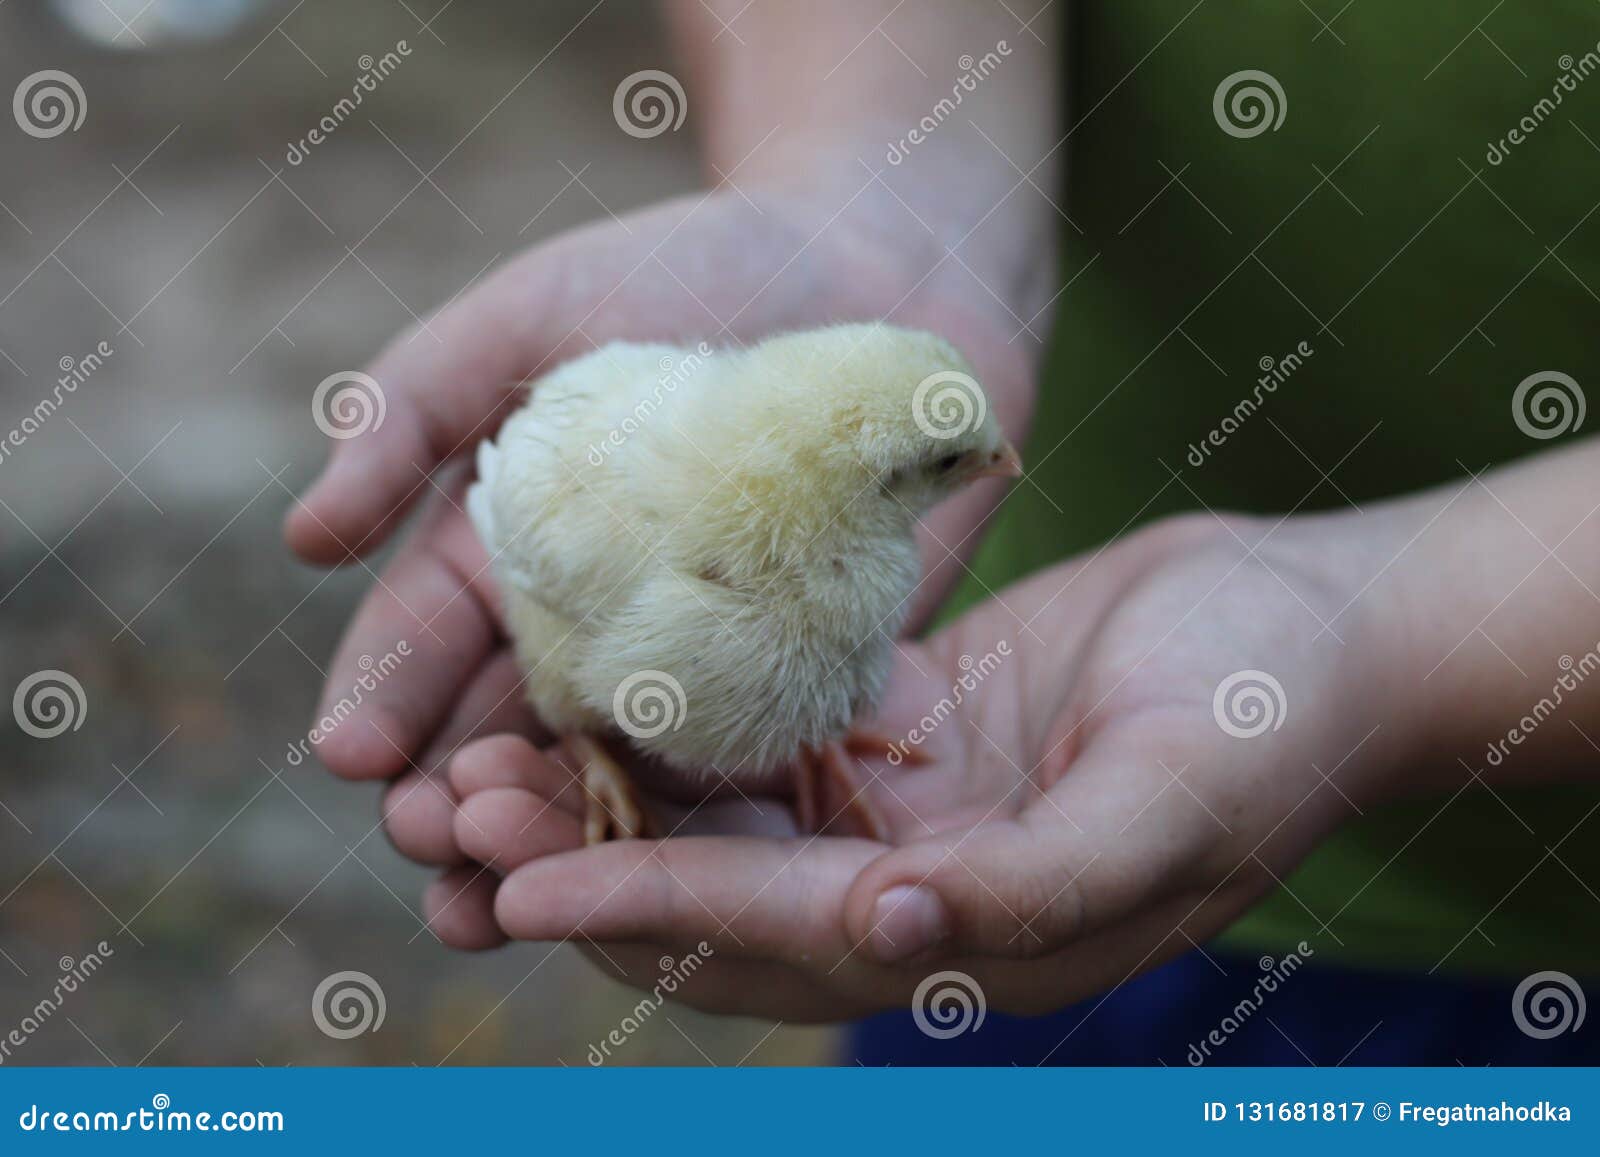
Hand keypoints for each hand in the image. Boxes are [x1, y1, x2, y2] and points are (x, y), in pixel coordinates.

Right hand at [283, 174, 1044, 891]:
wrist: (875, 271)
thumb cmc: (691, 270)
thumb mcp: (532, 312)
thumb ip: (414, 407)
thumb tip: (304, 541)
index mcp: (504, 552)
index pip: (421, 644)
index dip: (382, 697)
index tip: (350, 752)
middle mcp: (588, 627)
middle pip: (505, 734)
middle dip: (458, 795)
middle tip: (429, 844)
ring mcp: (691, 664)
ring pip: (611, 780)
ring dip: (560, 844)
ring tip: (509, 902)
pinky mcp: (795, 682)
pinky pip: (742, 766)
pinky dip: (701, 829)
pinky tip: (675, 879)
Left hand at [433, 510, 1412, 1017]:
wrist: (1316, 626)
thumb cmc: (1268, 711)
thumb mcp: (1173, 797)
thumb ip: (1033, 886)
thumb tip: (887, 936)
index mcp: (970, 937)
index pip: (774, 936)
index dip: (646, 913)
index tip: (516, 892)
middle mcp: (913, 887)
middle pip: (712, 892)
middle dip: (579, 866)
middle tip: (450, 816)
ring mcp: (901, 807)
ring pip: (717, 816)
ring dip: (599, 794)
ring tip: (478, 753)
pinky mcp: (899, 724)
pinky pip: (763, 729)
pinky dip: (674, 715)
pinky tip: (587, 674)